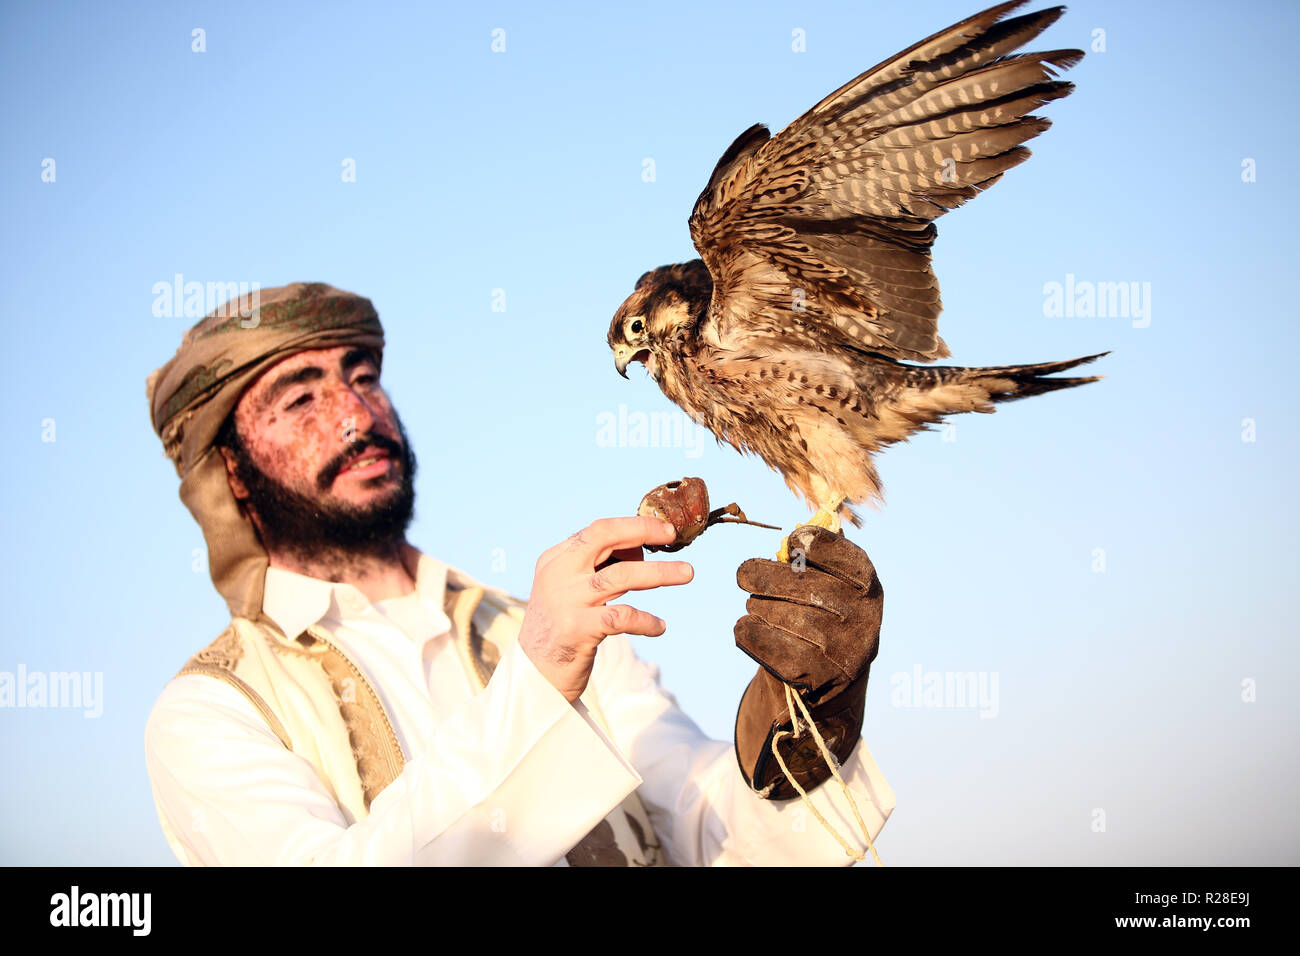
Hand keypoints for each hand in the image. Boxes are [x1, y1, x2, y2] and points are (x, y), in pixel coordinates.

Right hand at [518, 516, 693, 701]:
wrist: (534, 674)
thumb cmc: (562, 627)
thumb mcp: (571, 590)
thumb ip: (597, 568)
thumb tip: (640, 549)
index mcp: (556, 559)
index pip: (598, 530)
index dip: (633, 526)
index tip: (662, 529)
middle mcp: (558, 574)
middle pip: (604, 538)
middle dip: (642, 531)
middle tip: (672, 535)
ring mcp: (566, 601)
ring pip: (621, 576)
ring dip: (659, 574)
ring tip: (687, 573)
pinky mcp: (577, 629)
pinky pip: (622, 617)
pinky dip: (646, 620)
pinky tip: (660, 626)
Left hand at [733, 525, 882, 798]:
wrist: (837, 677)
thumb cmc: (825, 613)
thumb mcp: (831, 582)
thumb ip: (811, 560)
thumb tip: (786, 543)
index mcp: (866, 582)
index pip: (826, 548)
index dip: (800, 543)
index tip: (786, 547)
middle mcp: (862, 613)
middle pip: (796, 583)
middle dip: (762, 577)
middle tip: (744, 576)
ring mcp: (844, 647)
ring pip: (780, 615)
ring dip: (756, 607)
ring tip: (753, 606)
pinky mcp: (820, 675)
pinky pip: (770, 647)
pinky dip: (748, 633)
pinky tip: (744, 627)